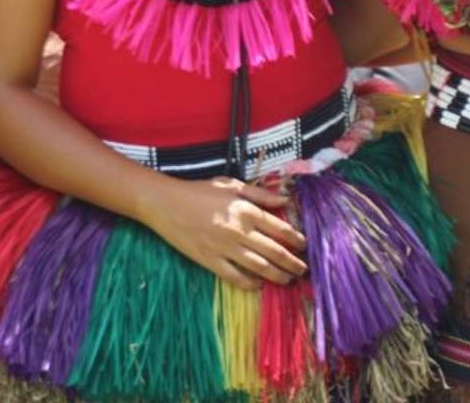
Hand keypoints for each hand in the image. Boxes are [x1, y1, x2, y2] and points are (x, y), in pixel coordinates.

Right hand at [136, 175, 307, 289]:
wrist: (165, 203)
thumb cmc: (199, 191)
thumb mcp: (232, 184)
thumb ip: (260, 194)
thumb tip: (285, 200)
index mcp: (246, 210)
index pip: (280, 229)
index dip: (296, 239)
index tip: (304, 246)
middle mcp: (239, 231)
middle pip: (274, 251)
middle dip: (292, 263)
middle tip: (303, 269)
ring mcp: (224, 248)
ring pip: (259, 267)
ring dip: (277, 275)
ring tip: (287, 280)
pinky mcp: (209, 261)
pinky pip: (234, 277)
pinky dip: (249, 283)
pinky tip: (258, 285)